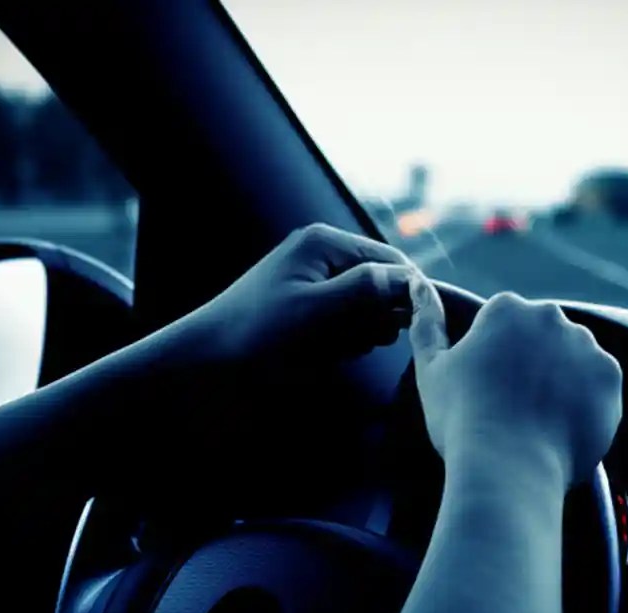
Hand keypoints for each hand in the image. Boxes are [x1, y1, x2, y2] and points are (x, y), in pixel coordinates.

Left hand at [191, 223, 416, 363]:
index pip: (391, 259)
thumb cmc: (259, 330)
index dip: (408, 292)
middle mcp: (323, 253)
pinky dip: (338, 340)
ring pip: (363, 308)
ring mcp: (315, 278)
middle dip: (372, 319)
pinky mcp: (308, 302)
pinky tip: (317, 353)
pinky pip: (343, 321)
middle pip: (380, 285)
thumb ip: (364, 289)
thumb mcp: (316, 309)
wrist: (210, 355)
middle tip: (347, 340)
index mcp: (325, 242)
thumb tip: (410, 278)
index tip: (417, 326)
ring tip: (325, 348)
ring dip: (354, 334)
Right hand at [408, 281, 622, 490]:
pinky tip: (560, 426)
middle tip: (512, 405)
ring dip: (560, 379)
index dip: (493, 357)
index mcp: (507, 309)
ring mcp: (585, 346)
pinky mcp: (610, 378)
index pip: (503, 323)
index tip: (487, 386)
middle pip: (541, 336)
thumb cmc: (462, 419)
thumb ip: (427, 321)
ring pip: (572, 358)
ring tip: (537, 420)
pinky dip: (584, 401)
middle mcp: (551, 317)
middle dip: (530, 362)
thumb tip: (418, 283)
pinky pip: (598, 384)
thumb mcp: (431, 369)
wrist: (509, 468)